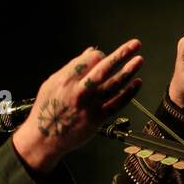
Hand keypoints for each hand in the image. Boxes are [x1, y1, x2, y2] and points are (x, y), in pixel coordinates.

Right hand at [27, 40, 144, 153]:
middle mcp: (80, 91)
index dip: (99, 55)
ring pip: (114, 85)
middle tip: (135, 44)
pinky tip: (136, 83)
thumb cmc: (46, 110)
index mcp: (67, 80)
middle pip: (104, 68)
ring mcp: (90, 105)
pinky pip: (118, 103)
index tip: (102, 56)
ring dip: (129, 71)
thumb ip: (71, 68)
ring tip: (139, 60)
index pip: (90, 59)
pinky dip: (129, 92)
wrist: (44, 138)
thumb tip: (89, 53)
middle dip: (122, 54)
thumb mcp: (51, 84)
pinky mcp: (97, 118)